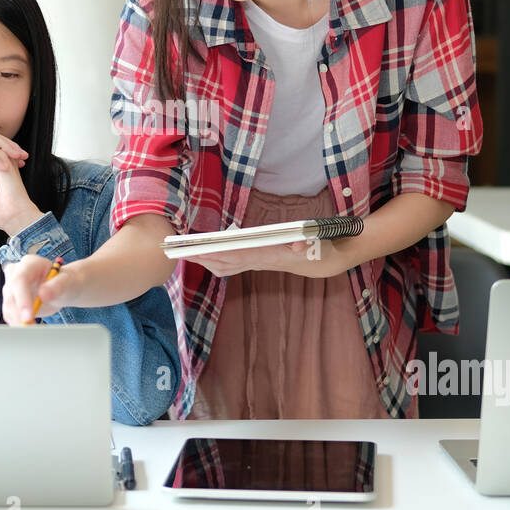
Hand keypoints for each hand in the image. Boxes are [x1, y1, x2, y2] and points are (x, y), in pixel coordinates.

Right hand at [1, 254, 83, 324]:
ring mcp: (11, 287)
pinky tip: (30, 326)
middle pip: (11, 295)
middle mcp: (16, 273)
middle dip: (20, 314)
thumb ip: (56, 286)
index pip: (19, 280)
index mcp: (30, 264)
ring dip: (19, 321)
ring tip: (35, 328)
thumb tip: (43, 294)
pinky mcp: (11, 301)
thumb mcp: (67, 282)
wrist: (61, 288)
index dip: (22, 299)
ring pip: (8, 307)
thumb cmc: (64, 282)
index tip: (28, 316)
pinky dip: (19, 323)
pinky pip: (10, 315)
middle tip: (32, 328)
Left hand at [187, 238, 340, 278]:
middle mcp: (261, 262)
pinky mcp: (258, 261)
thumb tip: (301, 245)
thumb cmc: (320, 248)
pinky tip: (205, 255)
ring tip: (187, 252)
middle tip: (183, 250)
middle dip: (204, 257)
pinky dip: (216, 260)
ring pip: (227, 266)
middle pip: (227, 262)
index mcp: (272, 256)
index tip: (202, 249)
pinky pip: (232, 264)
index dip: (220, 253)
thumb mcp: (319, 243)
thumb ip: (310, 243)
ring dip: (206, 260)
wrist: (325, 261)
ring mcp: (258, 263)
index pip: (241, 256)